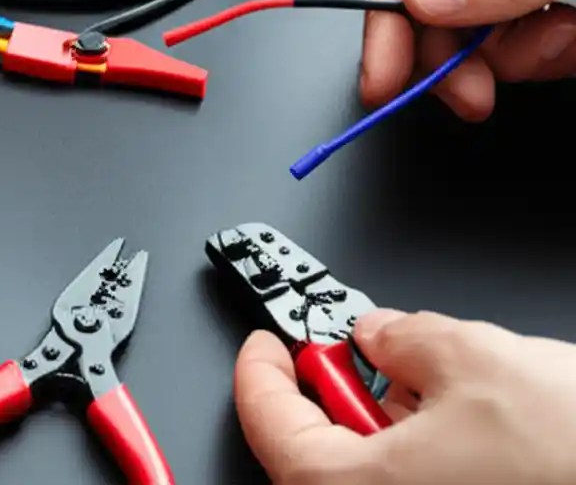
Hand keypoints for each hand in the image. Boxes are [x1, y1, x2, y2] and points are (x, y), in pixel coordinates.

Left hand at [233, 310, 575, 483]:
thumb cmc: (573, 455)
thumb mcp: (471, 355)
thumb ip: (402, 334)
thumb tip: (379, 332)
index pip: (270, 426)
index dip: (259, 372)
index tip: (264, 341)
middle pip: (320, 450)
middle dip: (335, 390)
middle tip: (350, 349)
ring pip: (375, 468)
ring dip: (388, 417)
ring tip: (433, 377)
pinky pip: (418, 483)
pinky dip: (425, 448)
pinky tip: (466, 417)